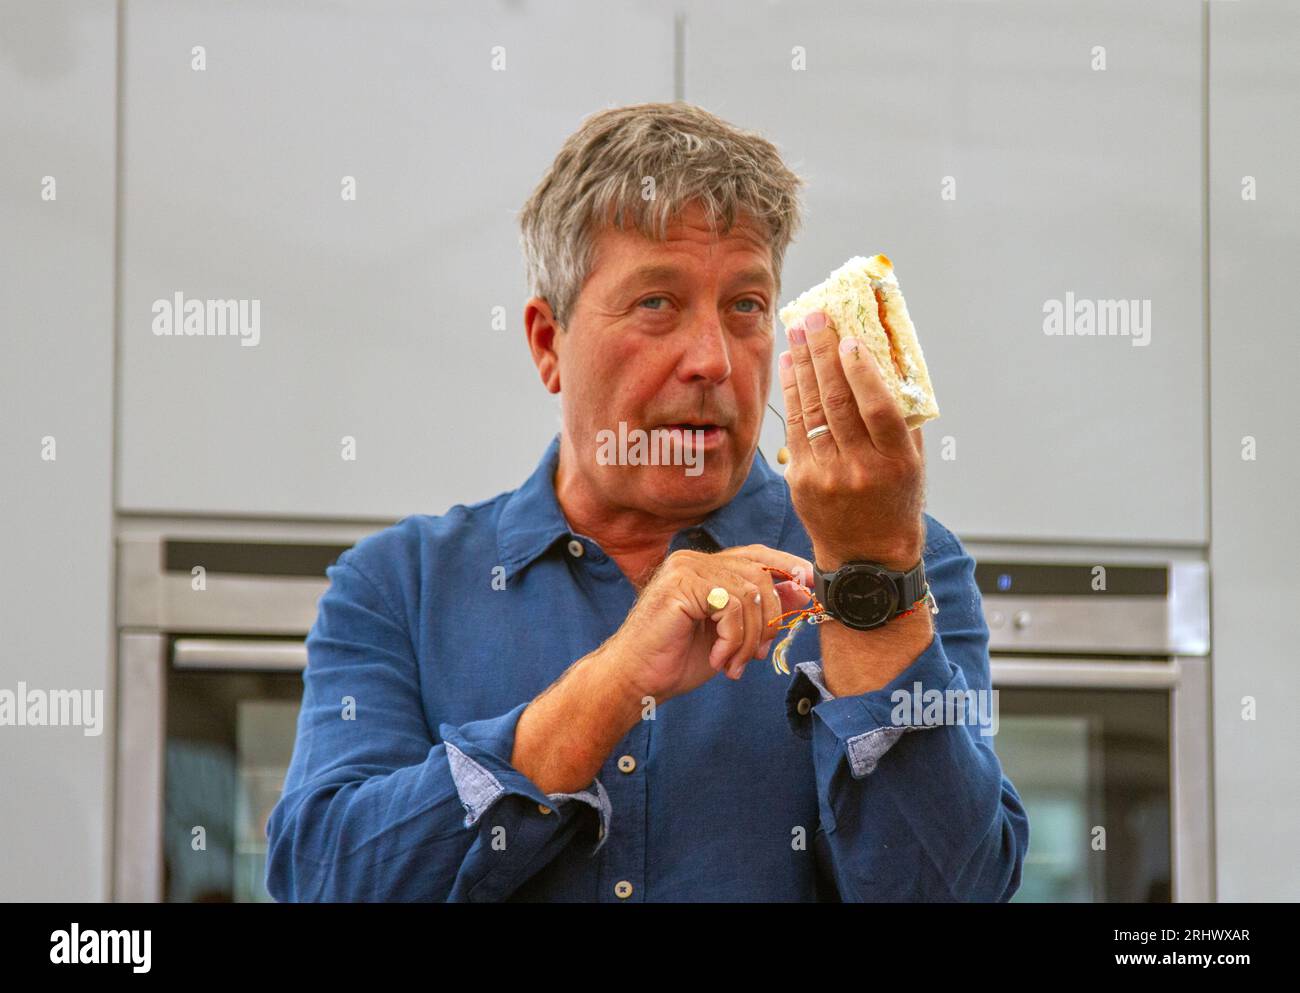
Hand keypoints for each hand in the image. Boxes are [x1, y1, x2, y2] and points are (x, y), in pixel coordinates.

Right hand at [606, 545, 814, 701]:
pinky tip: (717, 658)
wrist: (634, 679)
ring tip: (732, 664)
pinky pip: (731, 607)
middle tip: (757, 654)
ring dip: (749, 638)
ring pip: (750, 594)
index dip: (787, 567)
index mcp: (703, 567)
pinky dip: (732, 639)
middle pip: (759, 574)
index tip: (811, 587)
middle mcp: (694, 560)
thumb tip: (801, 590)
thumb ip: (759, 611)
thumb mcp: (728, 634)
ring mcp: (685, 569)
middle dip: (770, 619)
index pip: (756, 555)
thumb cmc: (675, 659)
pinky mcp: (681, 586)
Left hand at [779, 310, 925, 571]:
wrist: (867, 557)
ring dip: (803, 366)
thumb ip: (900, 416)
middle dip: (824, 354)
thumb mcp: (912, 462)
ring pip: (811, 412)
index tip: (850, 339)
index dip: (862, 372)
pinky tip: (791, 366)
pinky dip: (791, 393)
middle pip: (838, 403)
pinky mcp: (801, 482)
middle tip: (816, 317)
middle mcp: (861, 470)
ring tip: (798, 331)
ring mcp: (827, 478)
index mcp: (897, 463)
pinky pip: (794, 429)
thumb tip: (882, 357)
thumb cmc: (896, 498)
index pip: (878, 410)